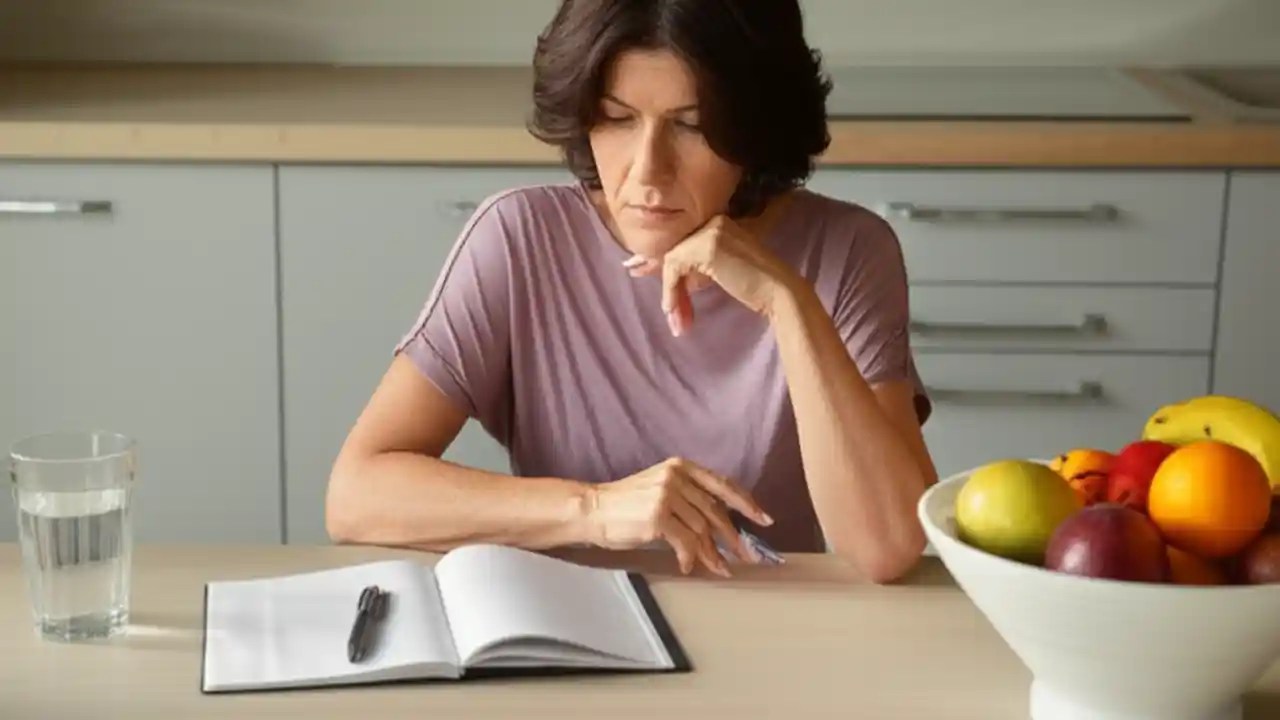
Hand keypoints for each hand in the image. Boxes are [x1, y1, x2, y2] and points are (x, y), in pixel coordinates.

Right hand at [584, 457, 773, 576]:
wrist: (593, 510)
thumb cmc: (627, 506)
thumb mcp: (662, 491)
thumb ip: (691, 501)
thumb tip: (724, 529)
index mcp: (681, 467)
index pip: (723, 485)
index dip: (747, 503)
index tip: (764, 520)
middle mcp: (676, 477)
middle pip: (716, 512)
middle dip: (733, 538)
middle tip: (747, 557)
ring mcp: (667, 495)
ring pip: (703, 531)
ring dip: (711, 554)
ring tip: (717, 569)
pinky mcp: (658, 516)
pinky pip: (685, 543)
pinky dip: (690, 558)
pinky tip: (687, 566)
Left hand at [623, 215, 799, 335]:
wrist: (779, 293)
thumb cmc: (754, 288)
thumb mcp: (717, 272)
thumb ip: (692, 268)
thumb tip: (654, 268)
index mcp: (718, 223)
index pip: (682, 242)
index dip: (660, 259)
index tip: (638, 267)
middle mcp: (712, 221)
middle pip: (675, 251)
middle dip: (662, 277)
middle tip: (647, 289)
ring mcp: (709, 231)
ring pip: (672, 261)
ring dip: (670, 293)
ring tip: (675, 320)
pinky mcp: (705, 247)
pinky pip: (674, 268)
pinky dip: (671, 291)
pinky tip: (674, 309)